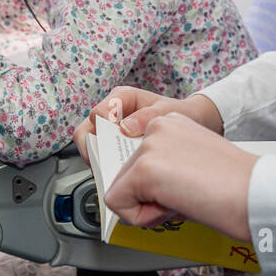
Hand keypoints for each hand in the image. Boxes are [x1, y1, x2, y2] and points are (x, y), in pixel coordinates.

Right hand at [72, 86, 222, 163]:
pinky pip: (104, 159)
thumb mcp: (166, 111)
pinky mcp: (115, 148)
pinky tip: (125, 175)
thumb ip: (147, 116)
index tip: (115, 142)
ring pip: (91, 149)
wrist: (189, 123)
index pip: (97, 114)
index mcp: (120, 99)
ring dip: (101, 162)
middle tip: (107, 164)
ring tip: (117, 172)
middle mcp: (111, 115)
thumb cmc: (177, 113)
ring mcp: (111, 133)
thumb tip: (125, 128)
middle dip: (93, 151)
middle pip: (85, 133)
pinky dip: (110, 168)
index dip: (102, 130)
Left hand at [103, 112, 257, 243]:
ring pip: (120, 191)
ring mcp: (149, 146)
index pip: (137, 160)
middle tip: (188, 197)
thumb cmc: (239, 188)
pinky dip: (143, 218)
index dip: (155, 186)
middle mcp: (157, 126)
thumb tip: (138, 192)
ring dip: (149, 207)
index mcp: (170, 122)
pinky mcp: (145, 169)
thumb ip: (165, 168)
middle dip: (149, 197)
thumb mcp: (193, 164)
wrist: (260, 194)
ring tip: (187, 200)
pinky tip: (177, 207)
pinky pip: (119, 205)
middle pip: (125, 176)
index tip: (184, 188)